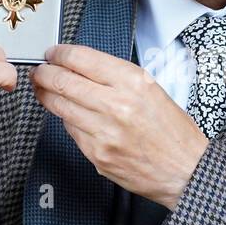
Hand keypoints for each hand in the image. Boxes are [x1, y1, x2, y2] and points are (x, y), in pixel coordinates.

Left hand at [31, 43, 208, 210]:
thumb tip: (81, 67)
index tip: (52, 54)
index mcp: (133, 82)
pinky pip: (71, 131)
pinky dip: (67, 121)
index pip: (81, 59)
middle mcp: (117, 105)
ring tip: (45, 91)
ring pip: (59, 107)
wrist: (186, 170)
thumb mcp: (152, 89)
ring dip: (47, 96)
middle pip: (62, 81)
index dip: (59, 54)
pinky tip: (71, 116)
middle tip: (39, 72)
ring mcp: (104, 132)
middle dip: (44, 74)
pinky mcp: (97, 155)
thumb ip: (117, 77)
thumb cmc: (173, 132)